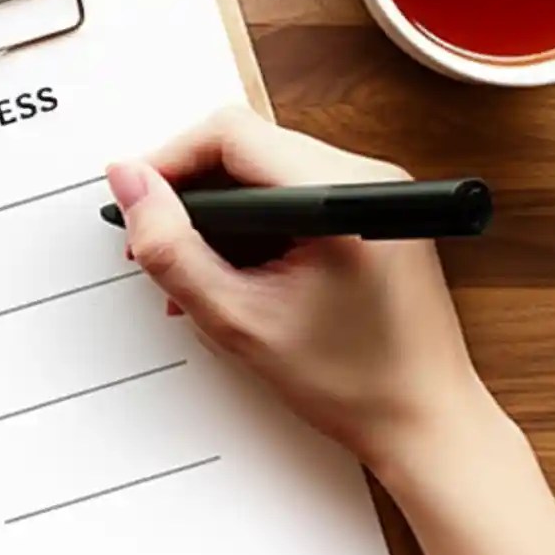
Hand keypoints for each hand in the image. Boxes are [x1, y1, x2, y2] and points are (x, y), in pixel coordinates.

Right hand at [106, 106, 505, 471]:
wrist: (424, 419)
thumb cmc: (354, 383)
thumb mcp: (237, 319)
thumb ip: (172, 249)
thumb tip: (130, 184)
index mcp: (340, 195)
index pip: (231, 135)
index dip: (168, 161)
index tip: (133, 200)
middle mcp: (365, 176)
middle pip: (245, 147)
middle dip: (188, 193)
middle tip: (153, 246)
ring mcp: (372, 191)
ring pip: (262, 170)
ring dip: (217, 215)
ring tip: (193, 274)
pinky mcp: (369, 209)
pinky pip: (290, 193)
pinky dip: (250, 227)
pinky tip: (232, 274)